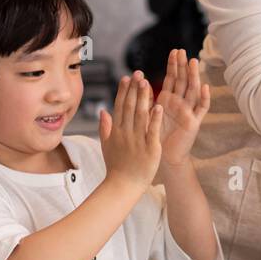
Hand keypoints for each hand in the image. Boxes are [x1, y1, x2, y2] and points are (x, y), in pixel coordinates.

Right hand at [99, 70, 162, 189]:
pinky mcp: (150, 148)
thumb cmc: (116, 167)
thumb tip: (102, 111)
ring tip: (147, 82)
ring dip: (143, 98)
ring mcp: (137, 140)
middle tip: (139, 73)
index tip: (127, 77)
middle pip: (129, 107)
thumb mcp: (106, 146)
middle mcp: (125, 133)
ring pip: (140, 115)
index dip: (123, 91)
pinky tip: (158, 105)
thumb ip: (105, 127)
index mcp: (116, 131)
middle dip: (134, 89)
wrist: (123, 186)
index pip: (120, 107)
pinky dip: (155, 118)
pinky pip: (152, 130)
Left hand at [155, 49, 209, 164]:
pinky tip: (205, 87)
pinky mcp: (194, 123)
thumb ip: (147, 99)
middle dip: (183, 66)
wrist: (163, 158)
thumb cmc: (155, 137)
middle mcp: (180, 103)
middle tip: (182, 51)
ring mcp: (189, 111)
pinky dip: (204, 98)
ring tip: (194, 62)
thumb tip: (142, 82)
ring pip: (193, 90)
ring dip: (194, 76)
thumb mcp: (149, 115)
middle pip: (183, 81)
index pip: (172, 78)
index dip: (173, 66)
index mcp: (169, 100)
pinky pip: (201, 108)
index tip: (174, 52)